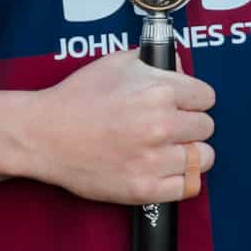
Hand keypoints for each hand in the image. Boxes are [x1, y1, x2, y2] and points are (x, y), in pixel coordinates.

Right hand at [1, 49, 216, 204]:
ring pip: (203, 157)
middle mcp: (161, 125)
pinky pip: (188, 187)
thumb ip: (155, 62)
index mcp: (159, 91)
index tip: (182, 106)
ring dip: (190, 153)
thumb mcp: (117, 64)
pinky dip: (181, 179)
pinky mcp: (144, 188)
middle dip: (190, 125)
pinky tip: (166, 169)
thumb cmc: (77, 98)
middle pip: (206, 127)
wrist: (43, 135)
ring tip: (169, 149)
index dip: (193, 100)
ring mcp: (153, 160)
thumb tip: (180, 67)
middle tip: (169, 128)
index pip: (207, 98)